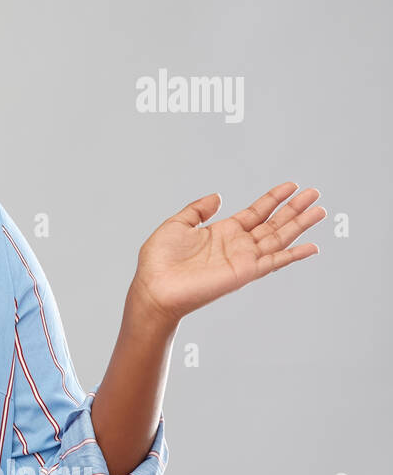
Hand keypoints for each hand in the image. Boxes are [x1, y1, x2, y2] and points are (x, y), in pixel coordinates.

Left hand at [130, 182, 324, 328]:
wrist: (154, 288)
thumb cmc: (159, 261)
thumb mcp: (177, 224)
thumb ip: (198, 209)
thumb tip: (218, 196)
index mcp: (222, 232)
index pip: (255, 212)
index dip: (273, 199)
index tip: (291, 186)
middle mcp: (237, 245)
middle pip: (273, 223)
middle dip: (294, 208)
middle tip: (314, 193)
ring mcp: (243, 259)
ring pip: (279, 238)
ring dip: (300, 225)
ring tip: (320, 210)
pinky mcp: (244, 273)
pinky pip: (274, 262)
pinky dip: (293, 255)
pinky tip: (312, 247)